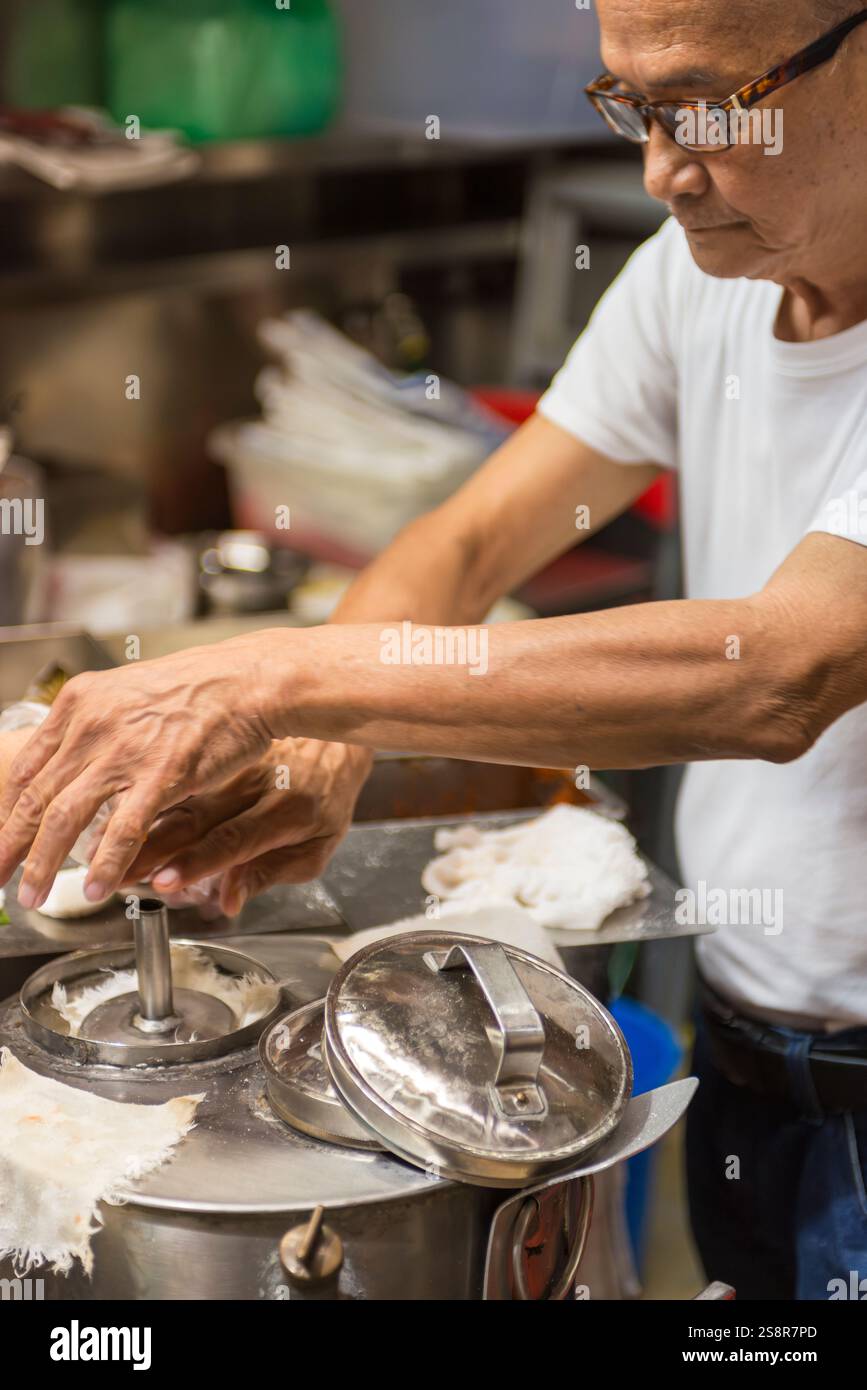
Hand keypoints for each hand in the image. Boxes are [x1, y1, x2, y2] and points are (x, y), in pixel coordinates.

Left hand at [0, 634, 281, 908]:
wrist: (246, 680)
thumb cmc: (198, 688)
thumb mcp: (127, 692)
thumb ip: (96, 725)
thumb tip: (72, 761)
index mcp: (79, 702)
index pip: (26, 766)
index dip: (7, 810)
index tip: (0, 836)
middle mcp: (92, 725)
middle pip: (35, 798)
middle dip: (9, 846)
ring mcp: (124, 752)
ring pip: (65, 818)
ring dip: (44, 865)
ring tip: (33, 897)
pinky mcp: (160, 776)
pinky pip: (122, 831)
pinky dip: (106, 866)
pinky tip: (97, 890)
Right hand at [123, 739, 371, 915]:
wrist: (337, 737)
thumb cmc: (328, 798)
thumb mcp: (319, 846)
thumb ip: (271, 874)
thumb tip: (229, 904)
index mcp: (288, 809)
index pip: (235, 840)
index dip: (198, 863)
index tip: (162, 882)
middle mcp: (255, 784)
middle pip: (195, 820)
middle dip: (151, 850)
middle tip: (113, 873)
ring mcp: (233, 765)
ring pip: (179, 798)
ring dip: (139, 824)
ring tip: (100, 849)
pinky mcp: (218, 754)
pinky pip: (179, 780)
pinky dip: (146, 797)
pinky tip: (114, 812)